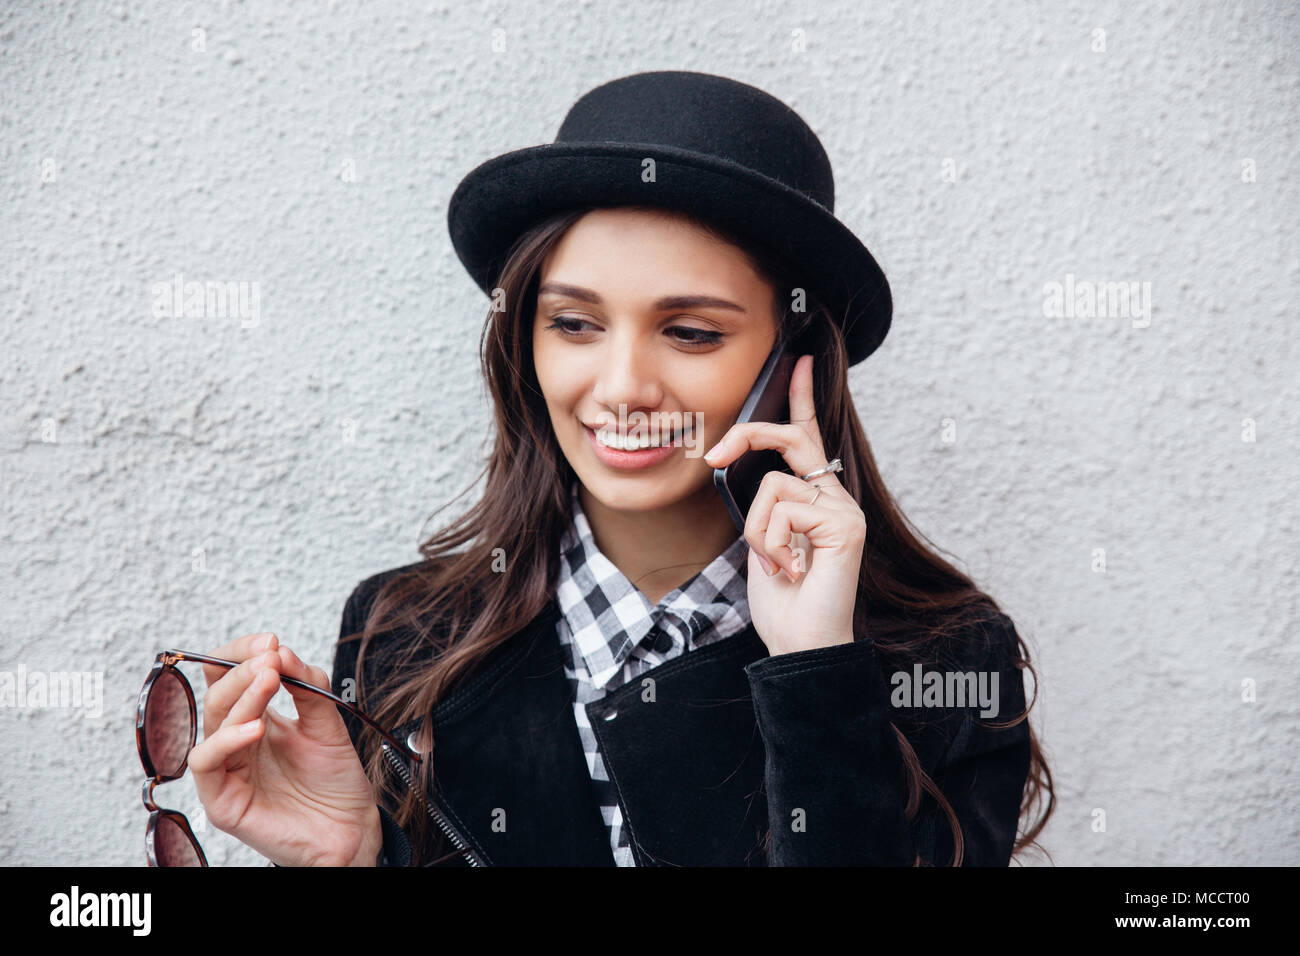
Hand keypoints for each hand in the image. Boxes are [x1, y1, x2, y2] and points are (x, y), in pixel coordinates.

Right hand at [187, 632, 383, 865]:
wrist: (351, 830)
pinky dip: (227, 740)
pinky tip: (256, 728)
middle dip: (244, 670)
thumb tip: (283, 652)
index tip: (269, 641)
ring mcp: (227, 770)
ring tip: (268, 680)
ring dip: (240, 696)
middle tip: (270, 658)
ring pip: (213, 723)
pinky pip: (206, 764)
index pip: (228, 677)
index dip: (240, 654)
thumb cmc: (335, 782)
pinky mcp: (223, 800)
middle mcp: (236, 742)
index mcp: (256, 719)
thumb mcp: (327, 722)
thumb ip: (308, 686)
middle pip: (219, 694)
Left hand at [703, 354, 864, 656]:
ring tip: (776, 566)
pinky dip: (770, 544)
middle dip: (746, 437)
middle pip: (789, 439)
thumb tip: (738, 471)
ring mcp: (844, 510)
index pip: (808, 438)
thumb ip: (762, 507)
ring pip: (772, 487)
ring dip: (757, 532)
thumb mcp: (761, 542)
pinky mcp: (844, 524)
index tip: (799, 362)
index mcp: (816, 499)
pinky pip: (781, 509)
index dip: (801, 399)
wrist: (801, 645)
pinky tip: (790, 571)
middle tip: (714, 455)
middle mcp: (836, 498)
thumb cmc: (781, 602)